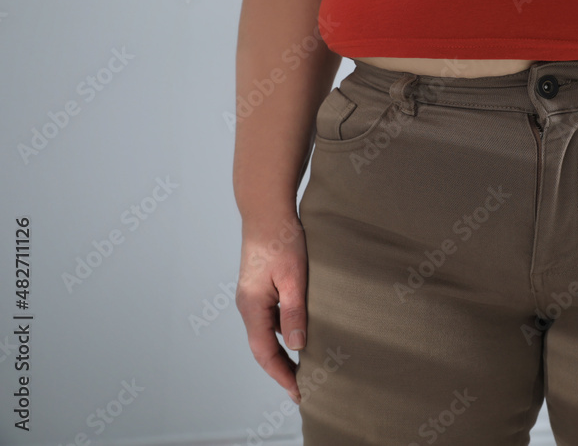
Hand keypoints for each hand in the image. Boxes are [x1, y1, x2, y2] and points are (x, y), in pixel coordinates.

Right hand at [236, 214, 307, 403]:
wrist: (267, 211)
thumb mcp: (293, 276)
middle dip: (282, 370)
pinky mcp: (261, 289)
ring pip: (267, 334)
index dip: (281, 375)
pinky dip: (285, 334)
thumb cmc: (281, 239)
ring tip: (305, 369)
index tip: (298, 392)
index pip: (265, 352)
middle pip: (263, 348)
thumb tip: (298, 345)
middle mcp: (248, 305)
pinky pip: (271, 320)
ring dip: (283, 353)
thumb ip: (295, 310)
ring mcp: (253, 297)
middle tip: (303, 389)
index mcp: (252, 306)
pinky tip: (301, 336)